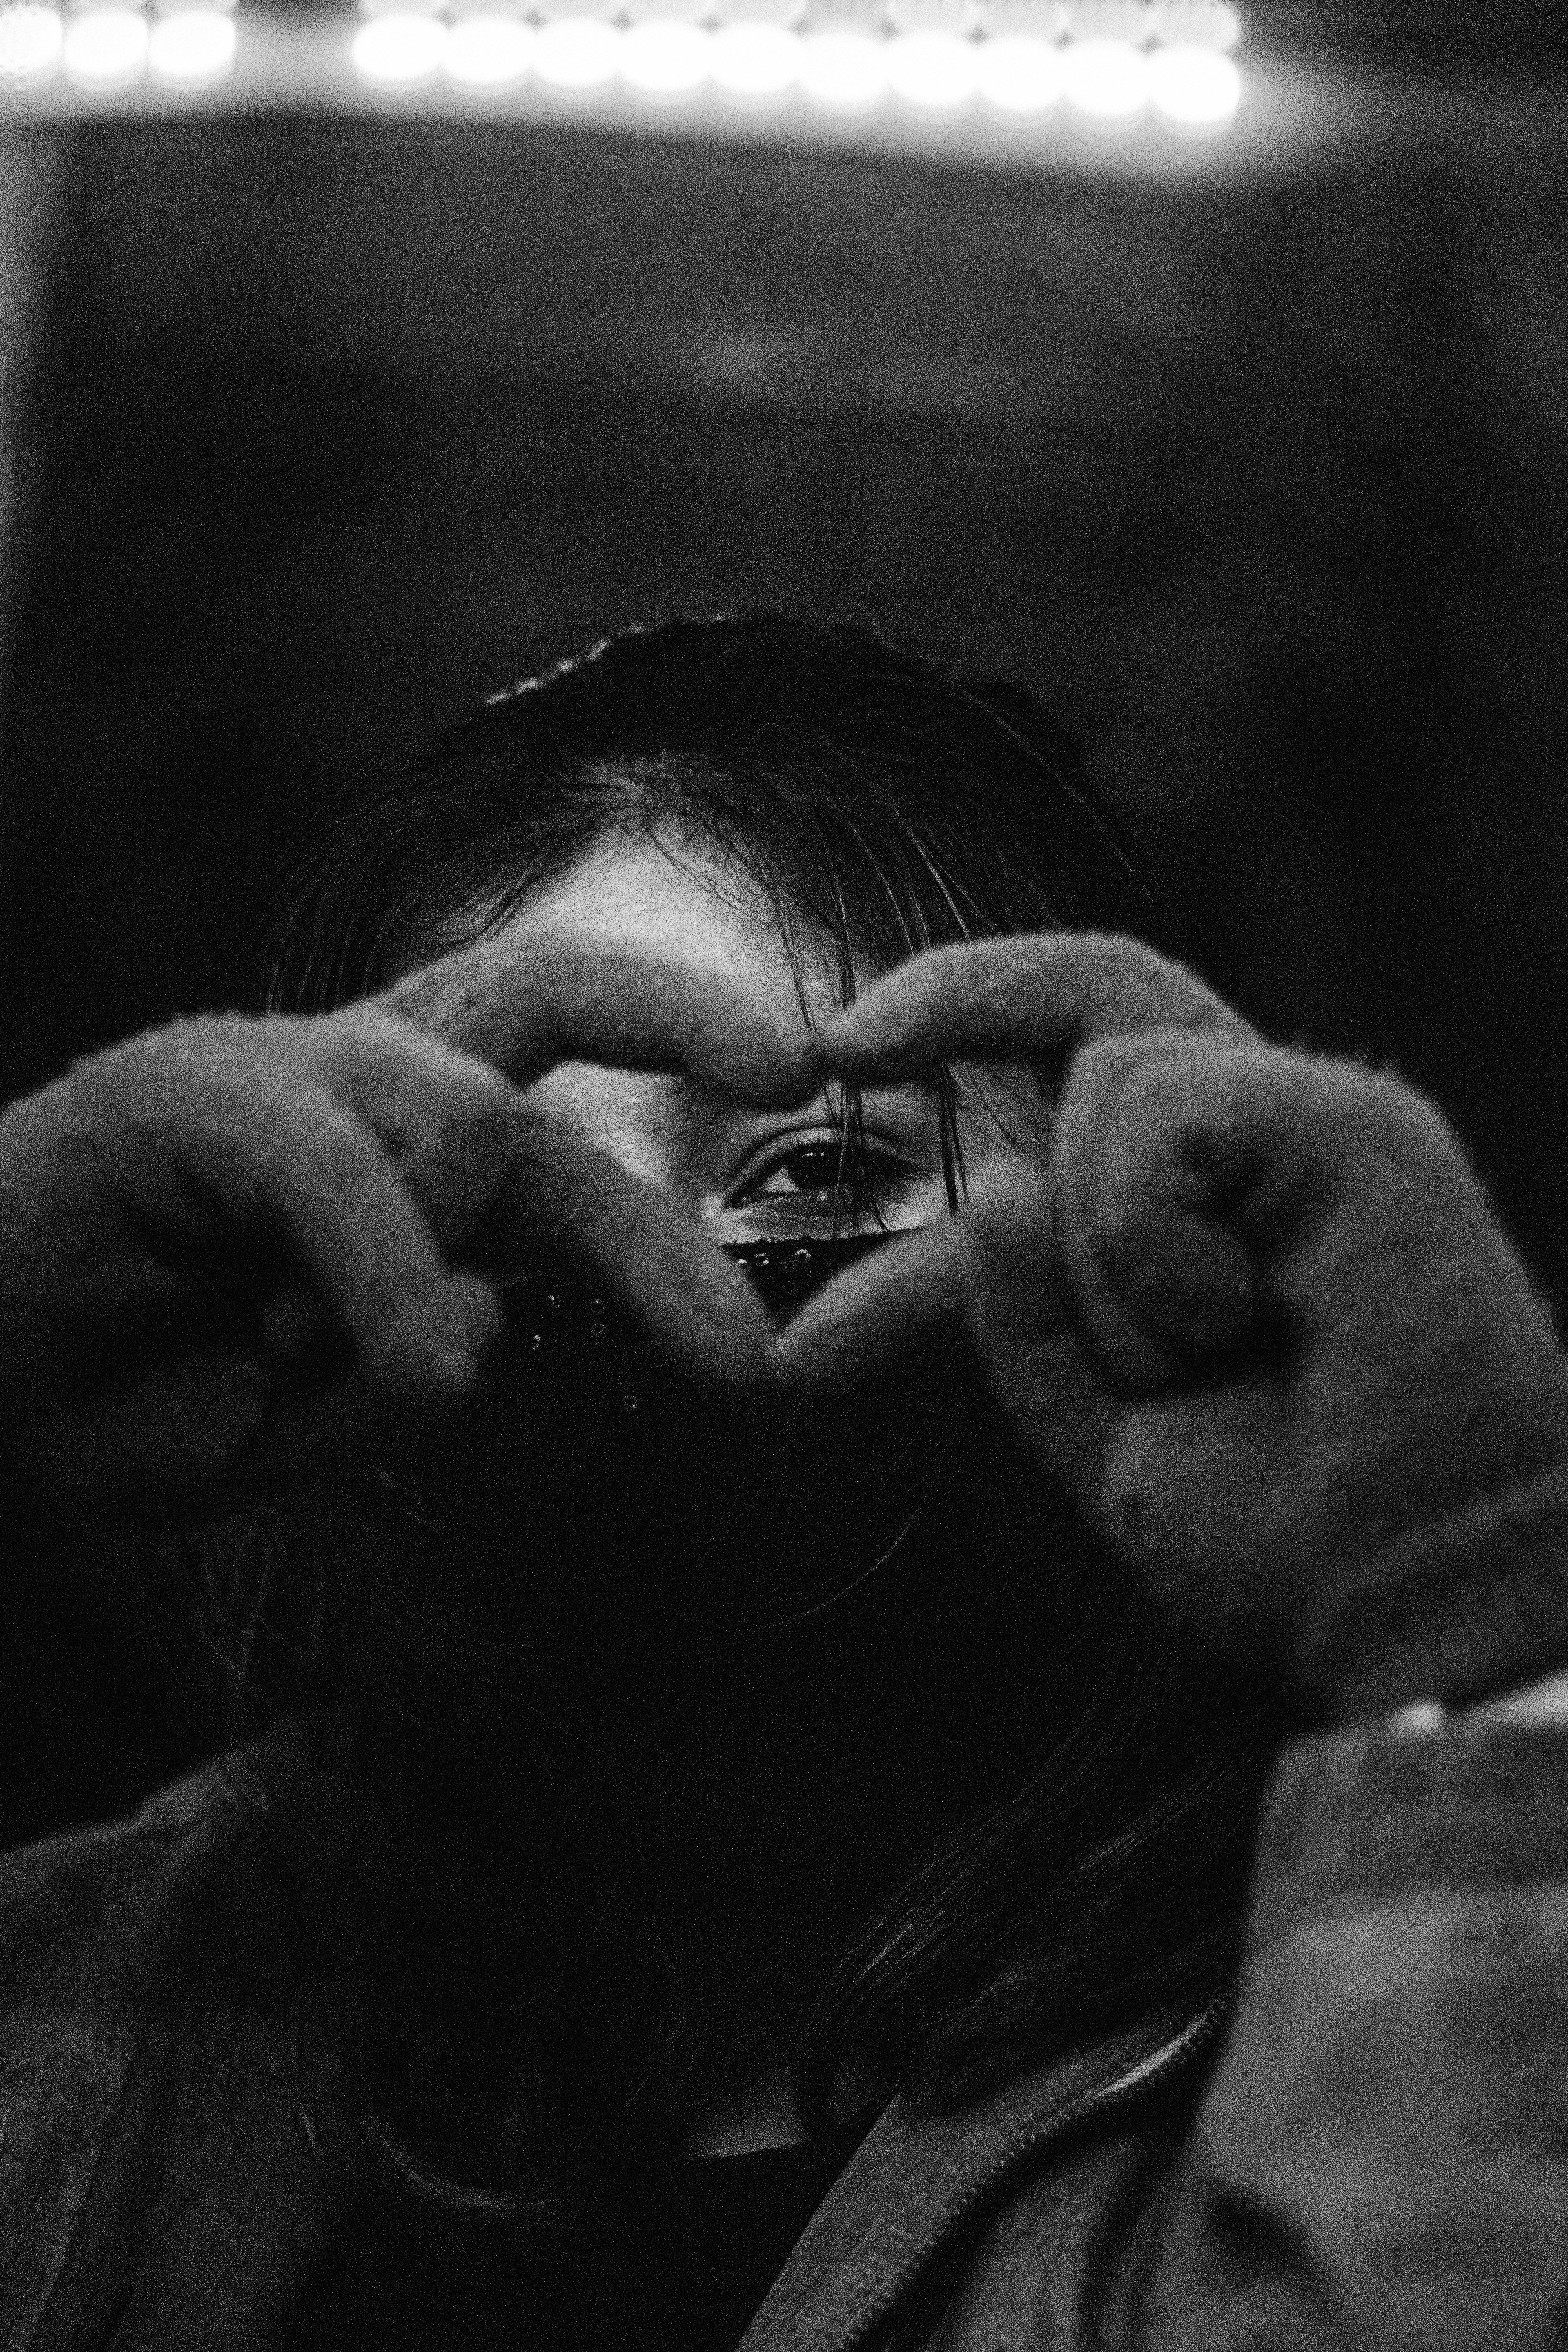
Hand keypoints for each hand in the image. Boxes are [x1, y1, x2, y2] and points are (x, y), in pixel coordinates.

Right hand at [0, 934, 814, 1510]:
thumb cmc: (125, 1389)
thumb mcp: (293, 1426)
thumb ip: (399, 1375)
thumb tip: (491, 1317)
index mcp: (391, 1127)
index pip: (560, 1044)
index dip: (684, 1030)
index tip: (803, 1070)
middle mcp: (349, 1071)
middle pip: (548, 992)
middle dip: (682, 1018)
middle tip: (796, 1064)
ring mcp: (271, 1071)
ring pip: (465, 1115)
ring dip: (451, 1264)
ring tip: (363, 1372)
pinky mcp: (188, 1097)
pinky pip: (336, 1173)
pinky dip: (373, 1272)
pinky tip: (348, 1358)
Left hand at [778, 934, 1567, 1713]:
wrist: (1409, 1603)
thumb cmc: (1284, 1539)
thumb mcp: (1097, 1426)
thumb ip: (1022, 1314)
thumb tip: (989, 1187)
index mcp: (1210, 1207)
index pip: (1075, 1058)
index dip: (953, 1021)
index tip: (836, 1056)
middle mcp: (1263, 1147)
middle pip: (1089, 999)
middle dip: (960, 1001)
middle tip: (847, 1051)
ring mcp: (1313, 1125)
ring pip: (1103, 1083)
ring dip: (1095, 1255)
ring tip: (1191, 1358)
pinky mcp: (1355, 1123)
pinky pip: (1166, 1111)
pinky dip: (1149, 1233)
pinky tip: (1227, 1320)